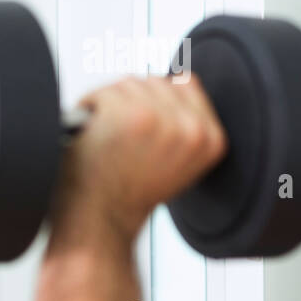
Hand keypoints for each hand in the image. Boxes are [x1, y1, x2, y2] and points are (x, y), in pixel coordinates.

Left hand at [51, 75, 226, 248]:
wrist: (101, 220)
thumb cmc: (129, 194)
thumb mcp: (178, 165)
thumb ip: (185, 126)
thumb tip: (180, 80)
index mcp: (210, 139)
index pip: (187, 85)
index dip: (157, 101)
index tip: (142, 126)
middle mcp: (192, 128)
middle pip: (155, 82)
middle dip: (132, 102)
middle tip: (120, 138)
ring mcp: (162, 119)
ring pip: (129, 84)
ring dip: (110, 105)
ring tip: (107, 139)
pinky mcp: (131, 114)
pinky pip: (104, 92)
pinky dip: (90, 109)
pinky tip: (92, 136)